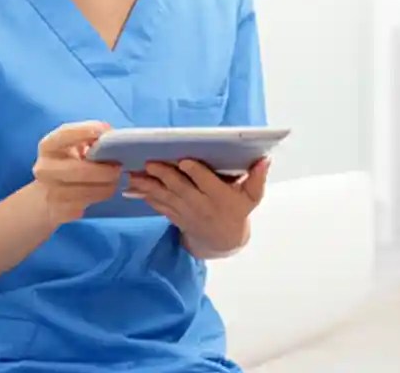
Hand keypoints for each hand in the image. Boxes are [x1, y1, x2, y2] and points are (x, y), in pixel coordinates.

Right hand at [31, 120, 121, 225]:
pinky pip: (84, 205)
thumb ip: (91, 139)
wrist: (49, 195)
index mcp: (49, 146)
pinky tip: (109, 191)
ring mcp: (49, 191)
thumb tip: (112, 136)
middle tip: (120, 169)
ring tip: (119, 180)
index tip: (106, 131)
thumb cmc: (71, 163)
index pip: (64, 134)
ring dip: (106, 186)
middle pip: (77, 170)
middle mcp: (45, 168)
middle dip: (103, 171)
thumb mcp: (77, 147)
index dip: (85, 131)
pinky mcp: (58, 211)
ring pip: (83, 191)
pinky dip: (101, 197)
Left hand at [129, 157, 270, 254]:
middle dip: (165, 176)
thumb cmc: (238, 210)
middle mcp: (201, 205)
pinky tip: (134, 187)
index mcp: (220, 197)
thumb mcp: (252, 197)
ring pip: (166, 197)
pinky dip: (146, 196)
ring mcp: (186, 212)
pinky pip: (159, 205)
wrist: (222, 240)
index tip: (184, 161)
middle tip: (151, 163)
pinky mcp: (175, 216)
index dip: (196, 173)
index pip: (207, 184)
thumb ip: (258, 178)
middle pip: (181, 189)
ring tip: (135, 175)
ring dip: (149, 186)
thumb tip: (265, 160)